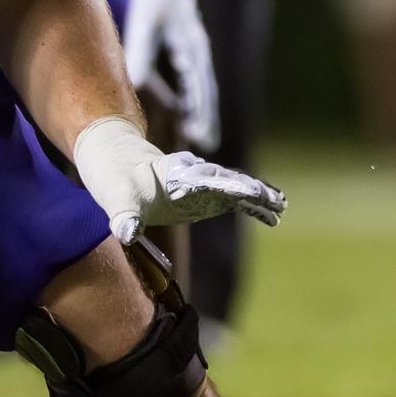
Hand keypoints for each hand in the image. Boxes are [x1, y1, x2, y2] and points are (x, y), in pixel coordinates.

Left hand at [72, 118, 284, 243]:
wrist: (116, 162)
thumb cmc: (114, 179)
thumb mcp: (115, 198)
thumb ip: (123, 215)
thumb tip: (126, 233)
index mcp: (174, 174)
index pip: (204, 179)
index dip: (226, 185)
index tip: (248, 191)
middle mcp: (193, 176)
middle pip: (227, 181)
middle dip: (249, 189)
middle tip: (273, 199)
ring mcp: (200, 185)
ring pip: (234, 188)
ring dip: (257, 197)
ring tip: (281, 206)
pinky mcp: (203, 196)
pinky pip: (232, 199)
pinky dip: (251, 205)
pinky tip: (272, 215)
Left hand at [123, 0, 218, 151]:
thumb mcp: (146, 23)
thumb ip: (142, 53)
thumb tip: (135, 82)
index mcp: (192, 46)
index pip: (198, 86)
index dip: (199, 111)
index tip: (198, 134)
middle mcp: (199, 52)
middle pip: (206, 92)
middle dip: (206, 118)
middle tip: (205, 145)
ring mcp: (196, 53)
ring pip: (202, 90)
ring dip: (203, 113)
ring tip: (202, 140)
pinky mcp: (189, 53)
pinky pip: (194, 82)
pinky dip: (194, 100)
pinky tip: (187, 118)